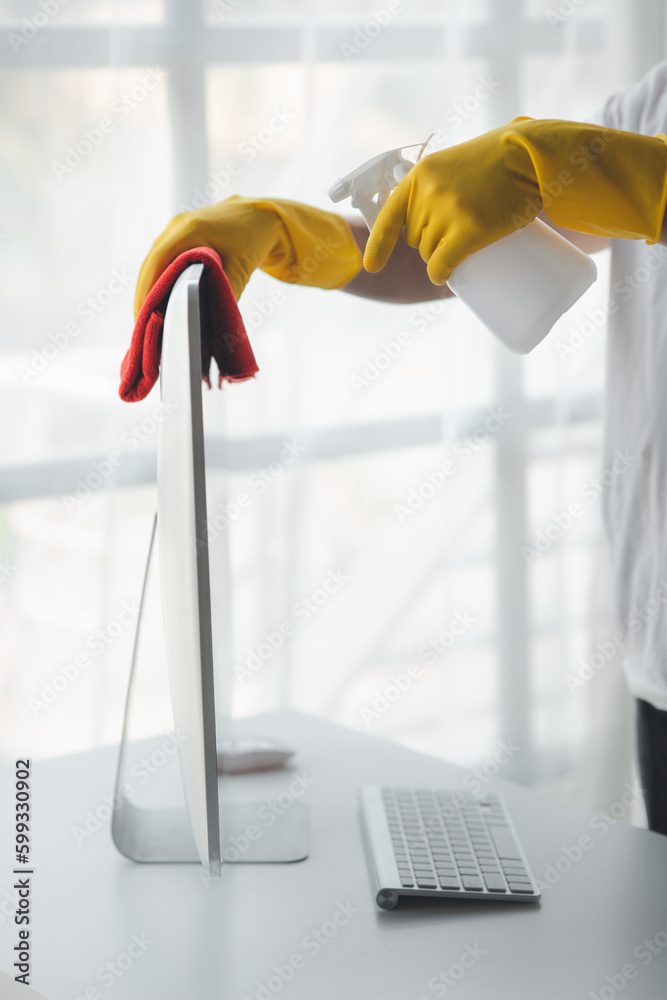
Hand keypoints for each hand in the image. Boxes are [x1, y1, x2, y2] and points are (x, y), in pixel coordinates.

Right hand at [134, 195, 361, 317]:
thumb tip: (212, 327)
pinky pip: (163, 259)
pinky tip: (159, 300)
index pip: (156, 262)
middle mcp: (178, 225)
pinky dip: (159, 279)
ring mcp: (177, 228)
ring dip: (149, 288)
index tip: (142, 317)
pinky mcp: (181, 235)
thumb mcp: (240, 268)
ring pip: (154, 262)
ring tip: (147, 318)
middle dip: (144, 296)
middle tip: (141, 327)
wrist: (264, 217)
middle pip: (150, 264)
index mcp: (189, 228)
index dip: (146, 291)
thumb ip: (224, 294)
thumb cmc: (254, 239)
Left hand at [363, 118, 666, 284]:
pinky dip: (439, 274)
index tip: (372, 266)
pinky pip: (442, 263)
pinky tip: (443, 277)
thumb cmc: (498, 158)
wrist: (530, 154)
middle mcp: (428, 194)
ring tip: (456, 254)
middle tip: (451, 241)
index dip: (378, 246)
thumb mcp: (455, 162)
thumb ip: (439, 184)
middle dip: (427, 245)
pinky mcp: (469, 230)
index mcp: (420, 175)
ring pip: (429, 253)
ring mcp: (448, 213)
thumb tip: (432, 216)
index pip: (388, 217)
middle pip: (415, 239)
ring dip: (438, 260)